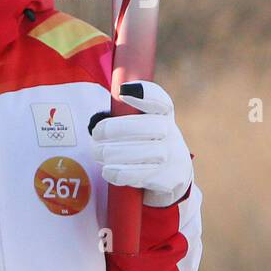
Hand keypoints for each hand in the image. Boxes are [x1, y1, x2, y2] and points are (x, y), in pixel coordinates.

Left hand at [90, 81, 192, 206]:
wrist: (170, 179)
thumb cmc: (144, 147)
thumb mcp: (138, 128)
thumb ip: (122, 117)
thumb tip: (97, 118)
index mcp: (164, 117)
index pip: (162, 101)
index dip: (146, 94)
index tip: (123, 91)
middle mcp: (172, 135)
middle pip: (150, 126)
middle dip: (116, 129)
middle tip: (96, 135)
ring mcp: (173, 158)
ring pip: (146, 152)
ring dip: (114, 153)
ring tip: (98, 154)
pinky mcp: (169, 179)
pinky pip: (141, 175)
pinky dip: (119, 172)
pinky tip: (108, 171)